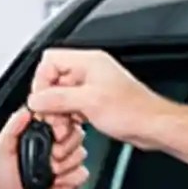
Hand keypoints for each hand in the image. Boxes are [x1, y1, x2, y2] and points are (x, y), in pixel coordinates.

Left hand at [0, 106, 88, 188]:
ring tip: (49, 171)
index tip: (54, 131)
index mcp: (42, 133)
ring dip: (65, 164)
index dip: (62, 122)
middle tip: (51, 155)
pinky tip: (56, 182)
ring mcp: (65, 162)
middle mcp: (56, 145)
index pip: (62, 117)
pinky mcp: (71, 180)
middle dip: (65, 145)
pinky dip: (69, 179)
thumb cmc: (2, 175)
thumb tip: (27, 110)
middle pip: (78, 133)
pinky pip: (82, 173)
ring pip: (81, 153)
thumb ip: (13, 126)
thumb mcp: (2, 147)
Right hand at [25, 48, 175, 148]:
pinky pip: (71, 107)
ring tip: (64, 126)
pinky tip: (74, 127)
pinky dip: (69, 117)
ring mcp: (92, 87)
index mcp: (88, 61)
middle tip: (53, 118)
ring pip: (61, 96)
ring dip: (59, 113)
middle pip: (53, 80)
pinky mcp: (95, 102)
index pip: (50, 61)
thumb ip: (58, 99)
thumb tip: (36, 99)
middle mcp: (89, 71)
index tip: (42, 101)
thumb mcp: (89, 102)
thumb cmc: (133, 111)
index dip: (42, 82)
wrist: (152, 126)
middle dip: (50, 102)